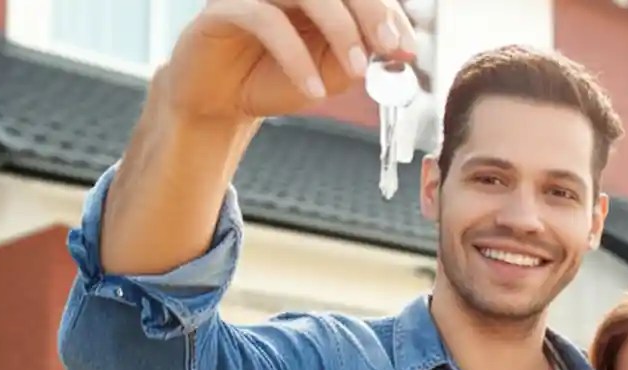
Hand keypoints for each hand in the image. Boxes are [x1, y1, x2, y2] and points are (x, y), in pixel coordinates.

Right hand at [163, 0, 417, 121]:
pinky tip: (313, 91)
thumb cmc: (276, 80)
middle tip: (390, 48)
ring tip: (355, 71)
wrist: (221, 103)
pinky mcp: (224, 8)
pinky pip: (265, 20)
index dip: (388, 14)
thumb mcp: (330, 73)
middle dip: (371, 11)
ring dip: (339, 28)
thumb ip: (358, 54)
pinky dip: (296, 57)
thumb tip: (394, 46)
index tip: (407, 50)